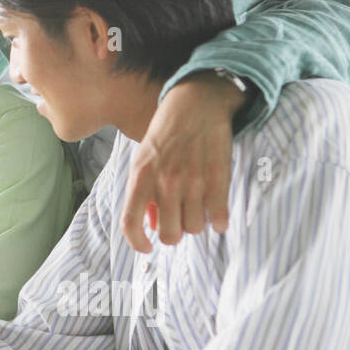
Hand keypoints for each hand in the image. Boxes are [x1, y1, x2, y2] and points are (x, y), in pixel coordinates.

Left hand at [121, 72, 243, 251]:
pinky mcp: (218, 178)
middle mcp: (165, 182)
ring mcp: (192, 181)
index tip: (147, 246)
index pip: (130, 223)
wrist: (196, 103)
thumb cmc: (166, 132)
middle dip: (174, 232)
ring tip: (197, 208)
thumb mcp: (144, 159)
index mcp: (141, 176)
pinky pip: (219, 218)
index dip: (137, 243)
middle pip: (169, 234)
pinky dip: (219, 221)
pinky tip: (217, 212)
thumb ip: (145, 193)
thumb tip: (151, 225)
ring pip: (194, 228)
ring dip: (196, 223)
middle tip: (178, 219)